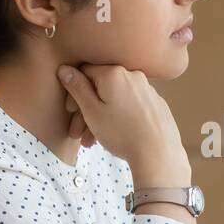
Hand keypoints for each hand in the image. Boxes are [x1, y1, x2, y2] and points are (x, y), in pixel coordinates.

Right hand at [57, 63, 191, 186]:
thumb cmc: (122, 133)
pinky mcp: (156, 104)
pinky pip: (131, 107)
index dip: (73, 92)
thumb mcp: (92, 111)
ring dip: (100, 119)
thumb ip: (77, 88)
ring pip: (115, 100)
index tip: (70, 111)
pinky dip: (119, 119)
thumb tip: (65, 69)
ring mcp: (147, 90)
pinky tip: (113, 137)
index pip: (85, 73)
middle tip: (76, 134)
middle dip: (85, 111)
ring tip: (91, 142)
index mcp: (114, 73)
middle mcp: (133, 76)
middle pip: (101, 89)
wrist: (158, 153)